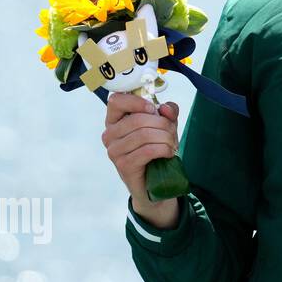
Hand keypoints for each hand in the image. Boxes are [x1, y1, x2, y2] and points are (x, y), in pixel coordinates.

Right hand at [103, 92, 180, 229]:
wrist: (154, 181)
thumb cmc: (155, 148)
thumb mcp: (165, 125)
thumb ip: (167, 112)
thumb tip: (165, 108)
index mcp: (115, 120)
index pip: (116, 100)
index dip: (137, 101)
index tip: (153, 109)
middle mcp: (109, 134)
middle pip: (138, 119)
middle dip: (163, 124)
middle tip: (172, 134)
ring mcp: (114, 151)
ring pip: (145, 134)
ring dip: (166, 138)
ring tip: (172, 145)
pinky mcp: (123, 165)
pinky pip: (147, 151)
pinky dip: (164, 149)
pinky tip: (168, 153)